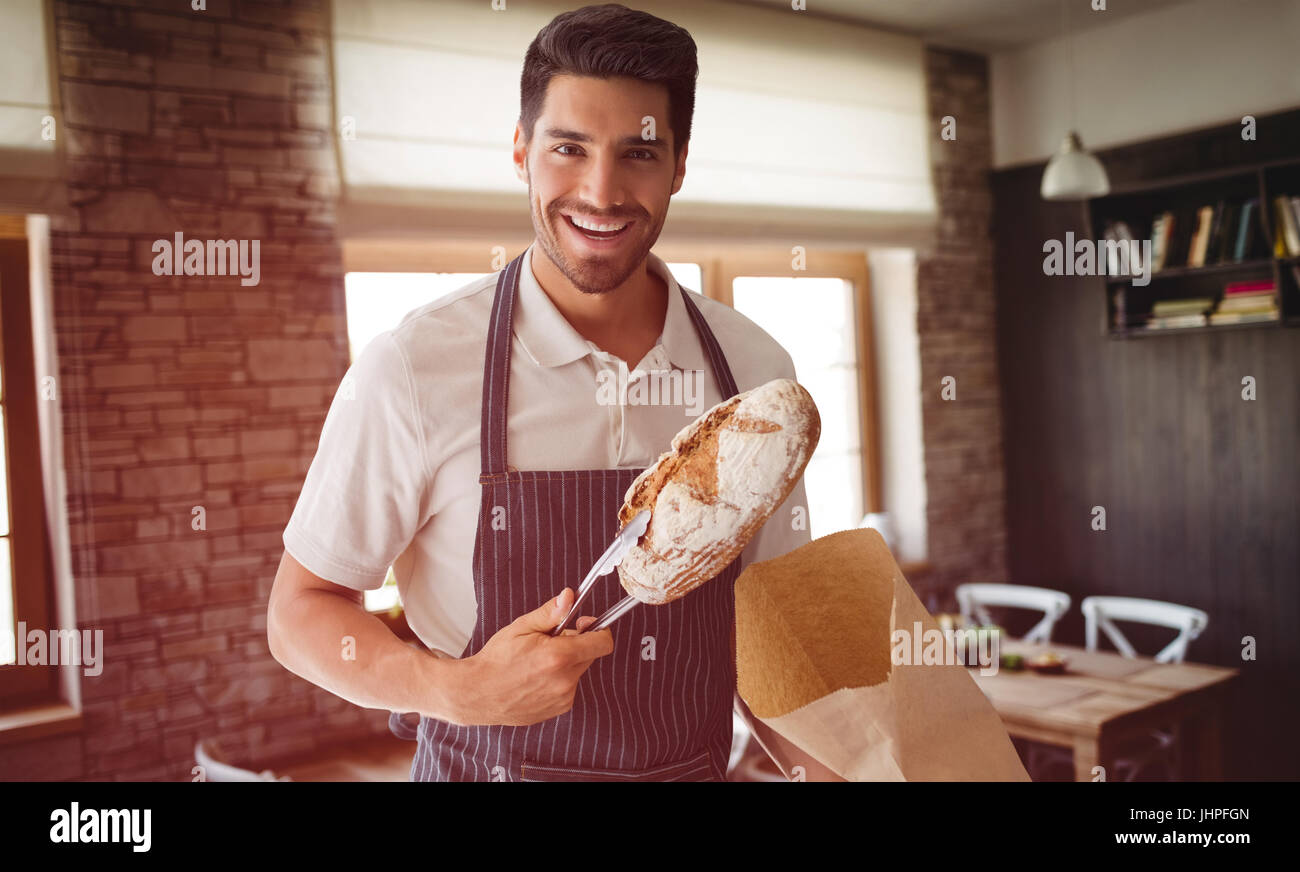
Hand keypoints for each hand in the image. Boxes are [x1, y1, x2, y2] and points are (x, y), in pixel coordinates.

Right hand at [449, 588, 613, 725]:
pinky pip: (568, 687)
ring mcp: (563, 697)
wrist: (477, 694)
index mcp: (559, 656)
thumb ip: (550, 613)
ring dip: (566, 663)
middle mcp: (565, 680)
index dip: (598, 629)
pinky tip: (535, 678)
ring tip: (537, 663)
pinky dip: (558, 679)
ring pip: (578, 671)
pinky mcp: (558, 709)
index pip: (602, 642)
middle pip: (590, 655)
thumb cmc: (496, 659)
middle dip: (576, 644)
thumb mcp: (521, 628)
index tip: (584, 623)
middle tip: (550, 641)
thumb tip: (570, 597)